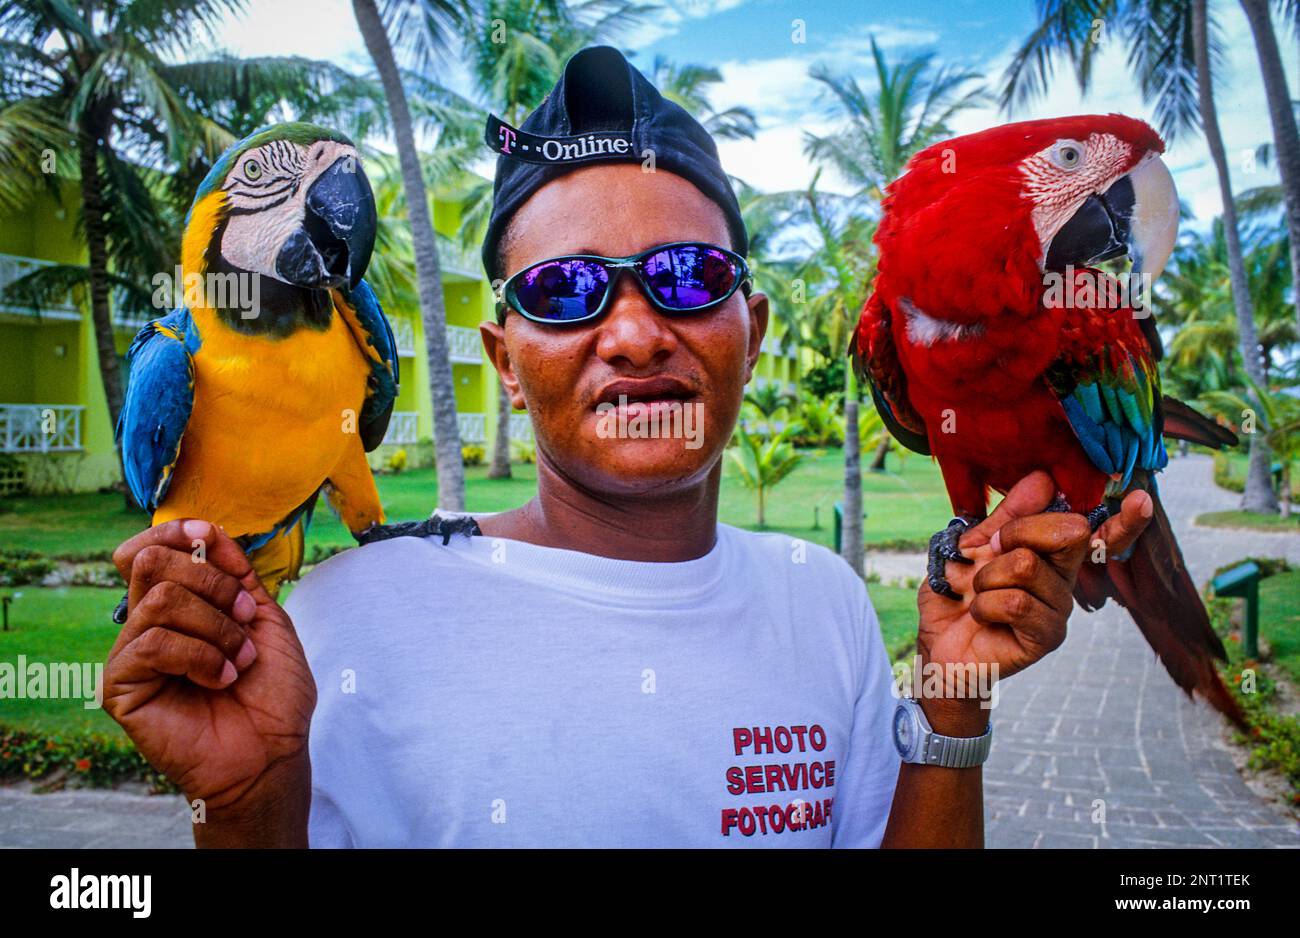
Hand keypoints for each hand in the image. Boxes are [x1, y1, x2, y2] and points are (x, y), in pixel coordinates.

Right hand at [105, 520, 316, 841]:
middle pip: (151, 562)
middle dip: (212, 583)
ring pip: (161, 600)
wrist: (273, 750)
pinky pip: (153, 643)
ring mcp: (132, 653)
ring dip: (216, 627)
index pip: (150, 549)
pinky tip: (220, 680)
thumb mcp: (263, 617)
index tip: (207, 534)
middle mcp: (149, 623)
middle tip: (244, 617)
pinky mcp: (120, 686)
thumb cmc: (272, 692)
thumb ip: (234, 573)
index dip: (174, 533)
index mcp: (180, 604)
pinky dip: (200, 656)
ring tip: (239, 661)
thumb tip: (204, 528)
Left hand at [912, 473, 1152, 735]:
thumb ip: (1007, 516)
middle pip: (1069, 533)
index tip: (1142, 498)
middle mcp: (1065, 581)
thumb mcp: (972, 545)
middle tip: (989, 551)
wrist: (937, 646)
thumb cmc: (956, 595)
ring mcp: (1059, 611)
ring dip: (987, 577)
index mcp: (1052, 556)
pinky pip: (1018, 602)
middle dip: (1017, 531)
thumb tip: (1043, 479)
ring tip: (979, 594)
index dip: (1124, 519)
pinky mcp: (1047, 638)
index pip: (1096, 534)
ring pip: (1028, 566)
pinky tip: (980, 615)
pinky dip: (985, 603)